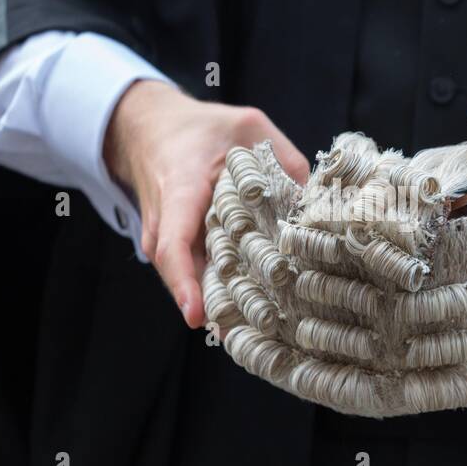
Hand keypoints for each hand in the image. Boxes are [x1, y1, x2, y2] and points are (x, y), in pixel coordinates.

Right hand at [103, 80, 310, 328]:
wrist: (149, 130)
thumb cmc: (199, 129)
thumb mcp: (247, 126)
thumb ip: (283, 158)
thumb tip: (316, 201)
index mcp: (180, 191)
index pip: (173, 244)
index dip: (185, 283)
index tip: (198, 316)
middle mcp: (165, 223)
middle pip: (184, 276)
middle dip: (215, 308)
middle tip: (251, 339)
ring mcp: (166, 239)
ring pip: (190, 280)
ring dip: (220, 305)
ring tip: (256, 335)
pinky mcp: (176, 247)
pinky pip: (195, 273)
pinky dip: (218, 291)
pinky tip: (249, 313)